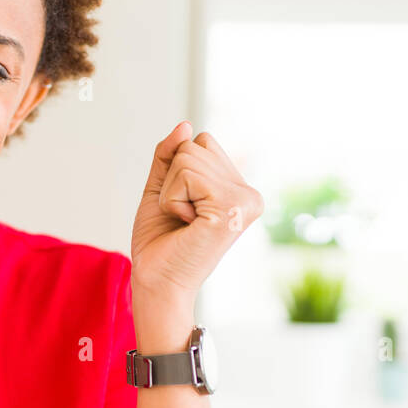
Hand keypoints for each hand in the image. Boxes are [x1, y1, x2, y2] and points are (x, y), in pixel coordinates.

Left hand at [131, 120, 263, 305]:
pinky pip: (186, 174)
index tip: (184, 207)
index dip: (177, 171)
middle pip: (195, 145)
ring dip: (171, 192)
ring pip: (188, 157)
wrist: (157, 282)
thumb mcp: (161, 188)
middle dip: (173, 180)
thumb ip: (170, 156)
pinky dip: (172, 199)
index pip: (202, 141)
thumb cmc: (159, 242)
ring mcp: (245, 200)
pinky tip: (187, 225)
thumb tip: (186, 125)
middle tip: (181, 217)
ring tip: (184, 222)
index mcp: (239, 188)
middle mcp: (250, 193)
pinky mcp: (232, 208)